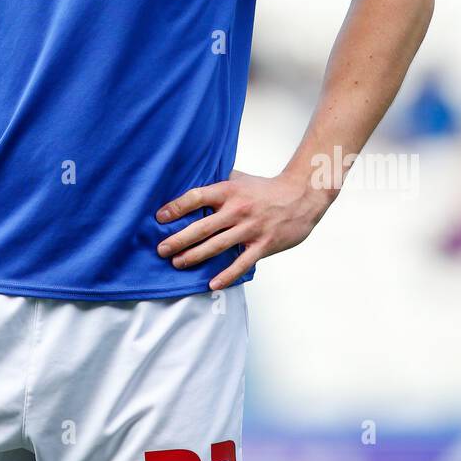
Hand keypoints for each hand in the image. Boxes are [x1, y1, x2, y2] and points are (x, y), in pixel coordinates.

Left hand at [155, 168, 330, 288]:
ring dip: (194, 256)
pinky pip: (241, 263)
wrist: (301, 196)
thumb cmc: (265, 188)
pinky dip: (226, 275)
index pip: (196, 197)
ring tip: (177, 263)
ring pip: (217, 246)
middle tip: (161, 249)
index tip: (160, 217)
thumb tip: (190, 182)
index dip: (176, 207)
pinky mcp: (263, 245)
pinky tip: (211, 283)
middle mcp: (237, 209)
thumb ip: (217, 183)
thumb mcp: (239, 178)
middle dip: (178, 239)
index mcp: (229, 190)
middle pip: (202, 226)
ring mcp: (250, 228)